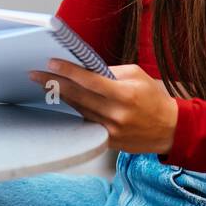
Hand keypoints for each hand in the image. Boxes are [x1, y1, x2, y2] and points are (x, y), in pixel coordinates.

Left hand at [27, 60, 178, 153]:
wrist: (170, 129)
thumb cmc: (153, 98)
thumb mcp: (137, 75)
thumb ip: (110, 71)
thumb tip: (85, 68)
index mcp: (126, 94)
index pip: (90, 80)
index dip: (68, 71)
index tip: (51, 63)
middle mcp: (117, 114)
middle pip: (78, 97)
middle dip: (54, 84)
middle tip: (35, 75)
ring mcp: (111, 131)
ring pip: (79, 110)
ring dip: (61, 98)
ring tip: (45, 86)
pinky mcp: (108, 142)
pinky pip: (85, 124)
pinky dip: (75, 112)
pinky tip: (63, 104)